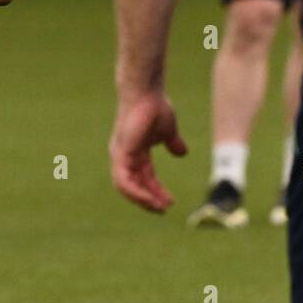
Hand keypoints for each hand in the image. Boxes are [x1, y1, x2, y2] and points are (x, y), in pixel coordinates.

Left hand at [108, 90, 187, 212]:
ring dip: (142, 200)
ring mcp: (120, 155)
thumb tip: (182, 153)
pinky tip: (148, 198)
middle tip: (163, 209)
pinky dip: (135, 192)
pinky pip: (123, 180)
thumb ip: (173, 143)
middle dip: (149, 199)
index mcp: (136, 153)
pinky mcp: (120, 153)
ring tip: (158, 207)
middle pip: (134, 186)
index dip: (156, 191)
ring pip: (126, 187)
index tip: (170, 202)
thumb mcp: (168, 131)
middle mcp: (125, 156)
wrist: (146, 93)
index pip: (144, 178)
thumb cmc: (155, 108)